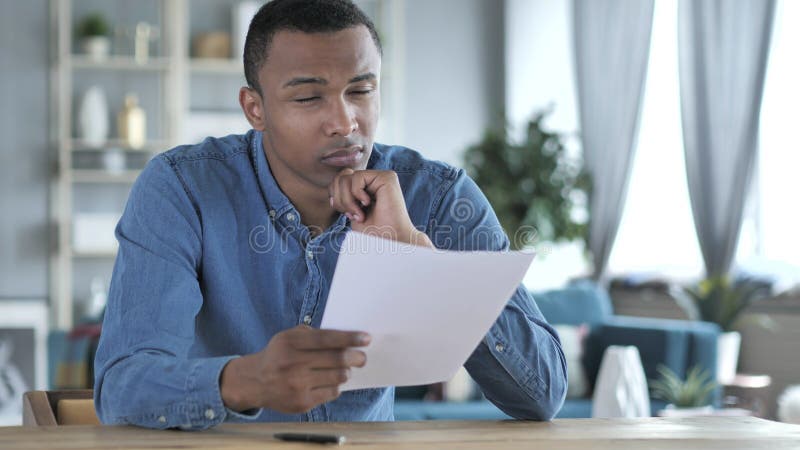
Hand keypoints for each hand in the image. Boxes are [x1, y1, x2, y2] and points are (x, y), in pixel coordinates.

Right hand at [220, 325, 369, 413]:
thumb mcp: (288, 337)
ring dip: (345, 372)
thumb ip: (313, 335)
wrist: (256, 382)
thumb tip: (346, 338)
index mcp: (290, 342)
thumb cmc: (279, 355)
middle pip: (337, 359)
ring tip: (343, 369)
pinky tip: (329, 382)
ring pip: (338, 377)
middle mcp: (293, 363)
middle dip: (356, 358)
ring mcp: (297, 385)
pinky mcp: (301, 402)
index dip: (349, 338)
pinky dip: (335, 386)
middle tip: (362, 358)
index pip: (327, 339)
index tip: (366, 339)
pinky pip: (332, 393)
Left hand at [329, 168, 432, 246]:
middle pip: (340, 178)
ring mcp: (381, 177)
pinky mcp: (386, 177)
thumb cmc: (372, 232)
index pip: (339, 181)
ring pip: (346, 177)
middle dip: (340, 200)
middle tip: (353, 215)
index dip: (336, 198)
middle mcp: (374, 179)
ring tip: (359, 214)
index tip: (348, 214)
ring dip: (347, 200)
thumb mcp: (350, 211)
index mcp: (366, 187)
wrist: (388, 240)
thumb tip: (333, 185)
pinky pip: (357, 177)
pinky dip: (356, 193)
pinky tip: (367, 204)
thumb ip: (343, 195)